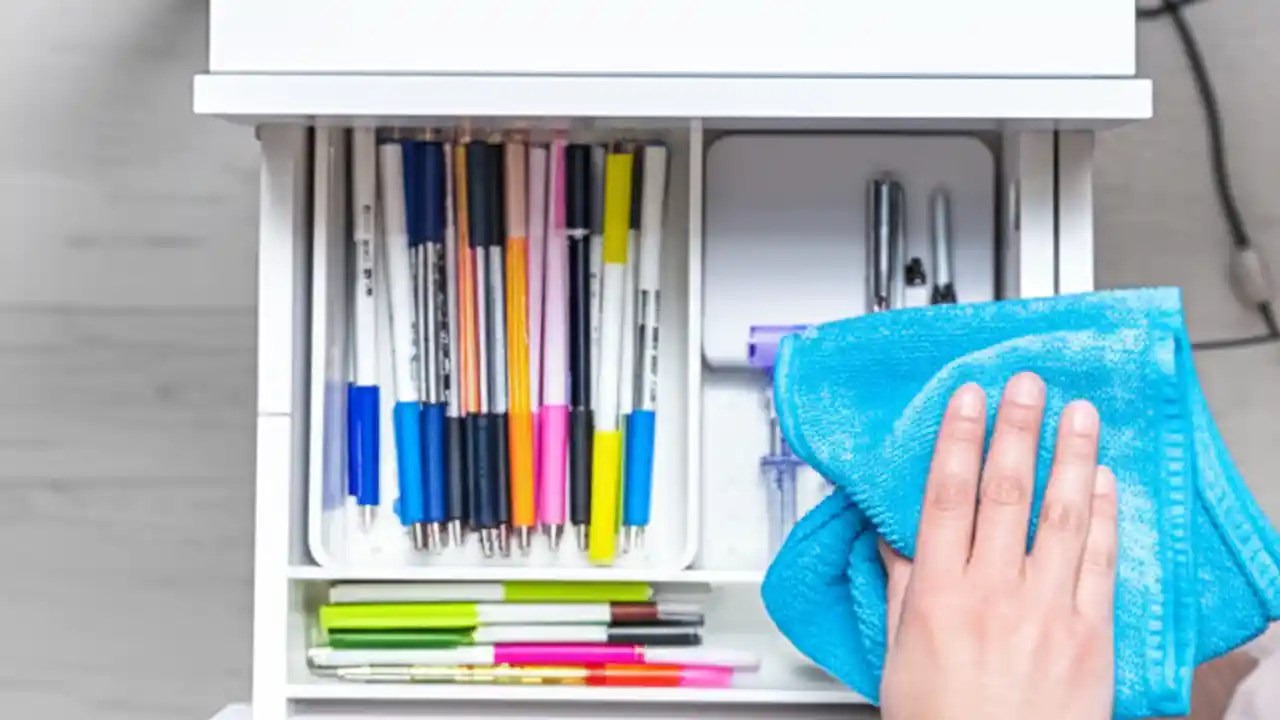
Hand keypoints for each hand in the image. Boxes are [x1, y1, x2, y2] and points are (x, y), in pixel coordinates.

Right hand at [879, 372, 1117, 719]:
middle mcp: (995, 593)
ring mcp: (1048, 610)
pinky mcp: (1091, 634)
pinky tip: (1106, 483)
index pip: (948, 496)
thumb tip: (894, 536)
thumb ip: (904, 586)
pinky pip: (1100, 562)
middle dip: (1016, 430)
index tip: (967, 398)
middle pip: (1005, 493)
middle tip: (1025, 386)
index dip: (958, 439)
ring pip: (1060, 516)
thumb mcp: (901, 654)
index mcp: (941, 594)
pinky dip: (1104, 516)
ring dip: (1070, 457)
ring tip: (1077, 414)